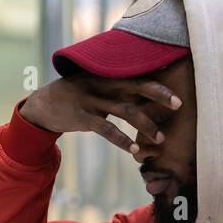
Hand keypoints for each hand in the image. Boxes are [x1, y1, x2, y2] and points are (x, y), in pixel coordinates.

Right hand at [18, 73, 181, 154]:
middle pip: (135, 86)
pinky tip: (134, 149)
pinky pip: (106, 129)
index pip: (137, 73)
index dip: (158, 78)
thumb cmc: (78, 94)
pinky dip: (122, 140)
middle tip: (180, 105)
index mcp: (107, 73)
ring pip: (125, 111)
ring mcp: (91, 99)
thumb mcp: (95, 83)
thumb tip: (148, 84)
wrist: (42, 105)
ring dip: (146, 126)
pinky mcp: (82, 117)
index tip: (177, 83)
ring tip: (161, 140)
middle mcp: (101, 83)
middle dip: (159, 95)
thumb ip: (118, 84)